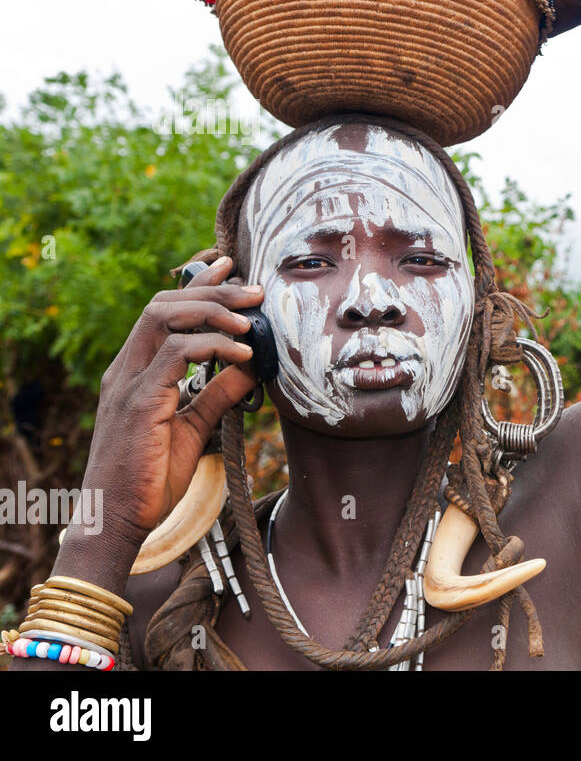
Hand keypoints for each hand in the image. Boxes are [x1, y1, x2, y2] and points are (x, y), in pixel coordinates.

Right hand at [83, 256, 262, 547]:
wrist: (118, 520)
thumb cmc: (151, 477)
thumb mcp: (194, 427)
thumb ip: (217, 394)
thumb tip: (251, 365)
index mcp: (135, 371)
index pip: (163, 311)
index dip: (197, 285)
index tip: (229, 267)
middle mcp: (126, 369)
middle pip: (163, 304)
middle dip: (212, 290)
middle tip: (255, 290)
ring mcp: (127, 383)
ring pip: (162, 318)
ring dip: (213, 311)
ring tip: (251, 319)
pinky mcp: (138, 401)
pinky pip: (173, 354)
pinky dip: (212, 346)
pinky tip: (242, 353)